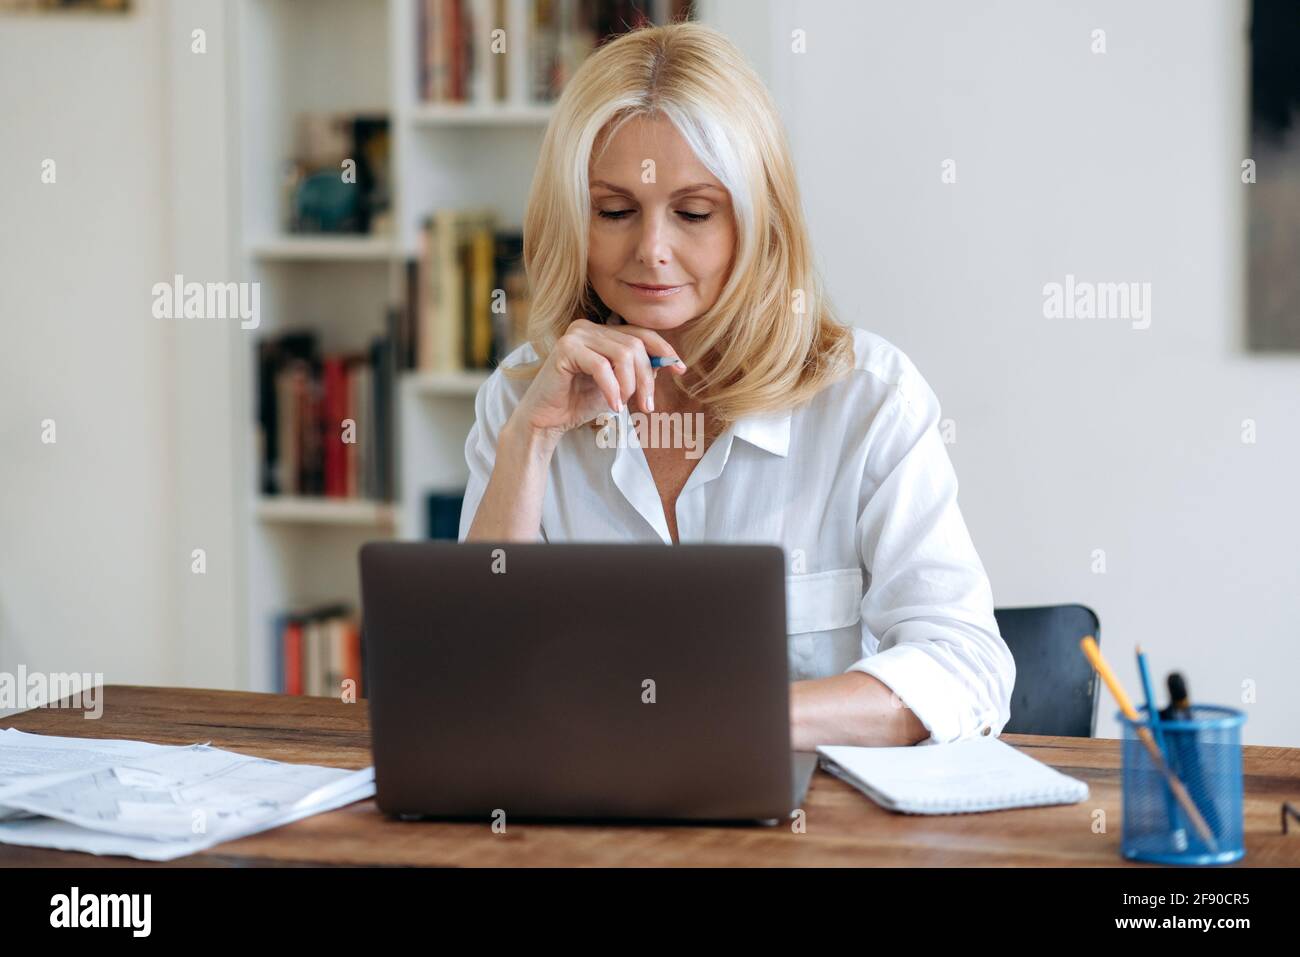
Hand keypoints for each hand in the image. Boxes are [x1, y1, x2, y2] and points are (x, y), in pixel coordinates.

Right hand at [511, 318, 686, 437]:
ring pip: (623, 354)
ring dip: (630, 385)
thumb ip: (636, 372)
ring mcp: (576, 335)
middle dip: (647, 378)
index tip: (680, 370)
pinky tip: (613, 407)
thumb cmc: (579, 403)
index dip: (663, 350)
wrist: (546, 421)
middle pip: (635, 345)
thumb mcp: (617, 387)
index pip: (640, 333)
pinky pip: (602, 366)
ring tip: (625, 406)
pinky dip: (612, 389)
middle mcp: (588, 327)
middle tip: (647, 406)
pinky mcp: (565, 349)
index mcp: (601, 332)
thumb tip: (664, 366)